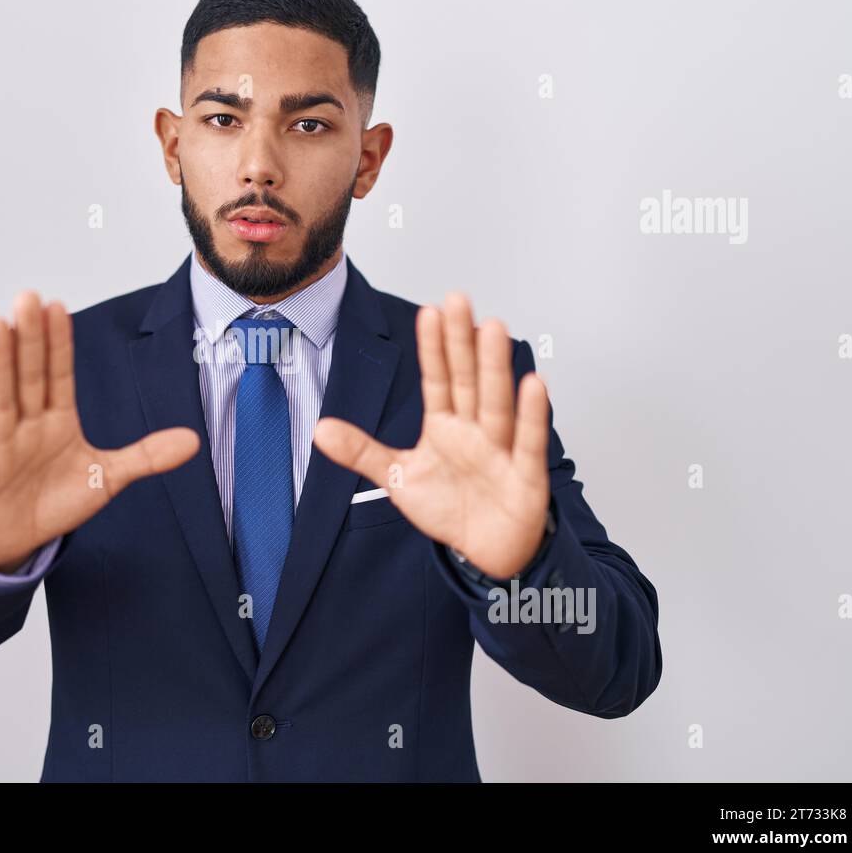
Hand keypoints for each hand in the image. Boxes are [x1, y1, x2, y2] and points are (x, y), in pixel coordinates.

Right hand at [0, 291, 199, 571]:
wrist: (15, 543)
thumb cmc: (54, 503)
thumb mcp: (105, 478)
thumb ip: (145, 457)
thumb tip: (193, 441)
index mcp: (56, 419)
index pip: (59, 375)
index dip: (59, 344)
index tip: (57, 307)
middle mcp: (24, 422)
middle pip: (29, 376)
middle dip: (31, 340)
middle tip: (28, 298)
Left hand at [313, 294, 550, 579]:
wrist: (487, 553)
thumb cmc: (450, 509)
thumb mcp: (397, 478)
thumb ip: (362, 452)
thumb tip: (319, 430)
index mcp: (445, 426)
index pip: (437, 380)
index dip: (433, 348)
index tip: (430, 311)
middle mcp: (474, 430)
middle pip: (466, 380)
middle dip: (461, 342)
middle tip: (458, 300)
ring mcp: (501, 450)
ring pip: (495, 402)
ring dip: (494, 367)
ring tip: (491, 328)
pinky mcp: (525, 476)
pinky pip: (527, 443)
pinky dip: (531, 417)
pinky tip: (532, 384)